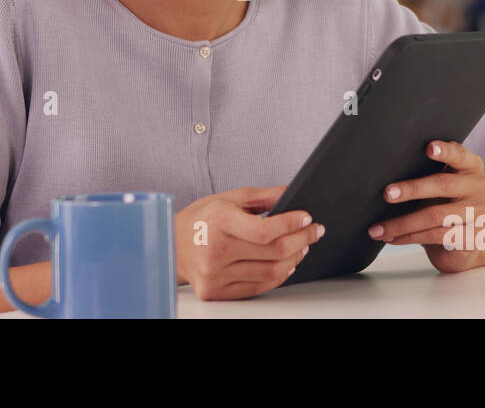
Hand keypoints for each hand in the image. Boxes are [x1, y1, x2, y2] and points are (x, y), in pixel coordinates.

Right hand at [174, 186, 324, 300]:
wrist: (170, 246)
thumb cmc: (198, 220)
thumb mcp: (226, 198)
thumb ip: (261, 196)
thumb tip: (291, 194)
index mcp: (218, 222)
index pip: (265, 230)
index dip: (292, 224)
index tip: (307, 218)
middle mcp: (215, 251)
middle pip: (273, 251)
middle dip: (301, 240)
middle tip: (314, 231)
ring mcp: (215, 275)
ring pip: (270, 272)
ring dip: (294, 258)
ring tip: (302, 246)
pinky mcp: (216, 291)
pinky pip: (258, 287)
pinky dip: (278, 276)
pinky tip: (286, 263)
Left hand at [367, 140, 484, 272]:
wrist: (470, 237)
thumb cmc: (447, 201)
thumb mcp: (443, 182)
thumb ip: (428, 172)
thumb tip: (388, 176)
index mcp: (471, 166)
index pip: (459, 155)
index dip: (445, 151)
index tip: (429, 148)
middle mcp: (479, 187)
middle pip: (443, 185)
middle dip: (411, 189)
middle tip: (387, 194)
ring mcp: (480, 213)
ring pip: (436, 216)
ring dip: (402, 223)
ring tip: (379, 228)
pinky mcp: (474, 237)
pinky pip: (436, 236)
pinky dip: (410, 237)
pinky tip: (393, 238)